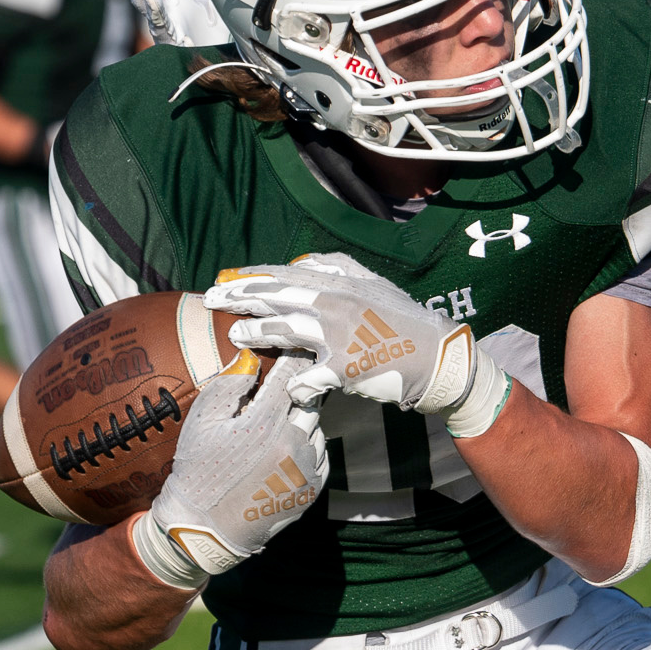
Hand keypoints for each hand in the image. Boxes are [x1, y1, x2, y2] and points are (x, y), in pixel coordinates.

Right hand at [134, 354, 330, 584]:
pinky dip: (307, 447)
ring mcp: (306, 468)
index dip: (296, 356)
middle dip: (298, 392)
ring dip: (302, 422)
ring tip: (275, 431)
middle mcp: (292, 444)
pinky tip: (282, 454)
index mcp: (264, 423)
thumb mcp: (202, 422)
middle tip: (283, 393)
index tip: (299, 344)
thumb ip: (229, 384)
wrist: (206, 528)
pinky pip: (320, 454)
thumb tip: (252, 357)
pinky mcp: (313, 489)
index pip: (291, 375)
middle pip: (309, 399)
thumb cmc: (198, 471)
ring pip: (316, 427)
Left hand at [208, 253, 479, 415]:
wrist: (439, 356)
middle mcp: (336, 304)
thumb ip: (337, 267)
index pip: (285, 274)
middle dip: (240, 297)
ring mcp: (339, 336)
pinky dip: (296, 385)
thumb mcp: (373, 283)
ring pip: (285, 331)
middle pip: (277, 297)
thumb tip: (301, 260)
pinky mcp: (345, 368)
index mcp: (341, 283)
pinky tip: (287, 389)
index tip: (226, 278)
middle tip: (211, 299)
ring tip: (236, 334)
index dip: (251, 277)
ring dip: (257, 333)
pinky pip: (309, 377)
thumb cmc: (404, 320)